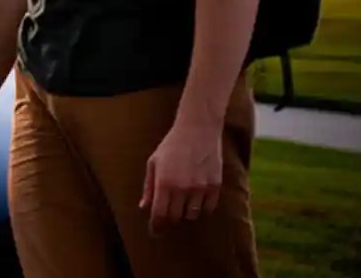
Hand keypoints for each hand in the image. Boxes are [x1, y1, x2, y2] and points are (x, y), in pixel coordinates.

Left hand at [140, 120, 222, 235]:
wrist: (198, 130)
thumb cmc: (172, 145)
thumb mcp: (154, 163)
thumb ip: (148, 187)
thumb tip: (144, 208)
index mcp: (165, 182)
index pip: (160, 215)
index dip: (157, 227)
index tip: (155, 231)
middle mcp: (183, 188)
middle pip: (176, 218)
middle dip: (169, 220)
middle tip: (167, 216)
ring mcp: (201, 188)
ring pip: (192, 215)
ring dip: (185, 213)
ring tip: (181, 204)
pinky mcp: (215, 186)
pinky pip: (208, 208)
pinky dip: (201, 209)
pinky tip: (195, 200)